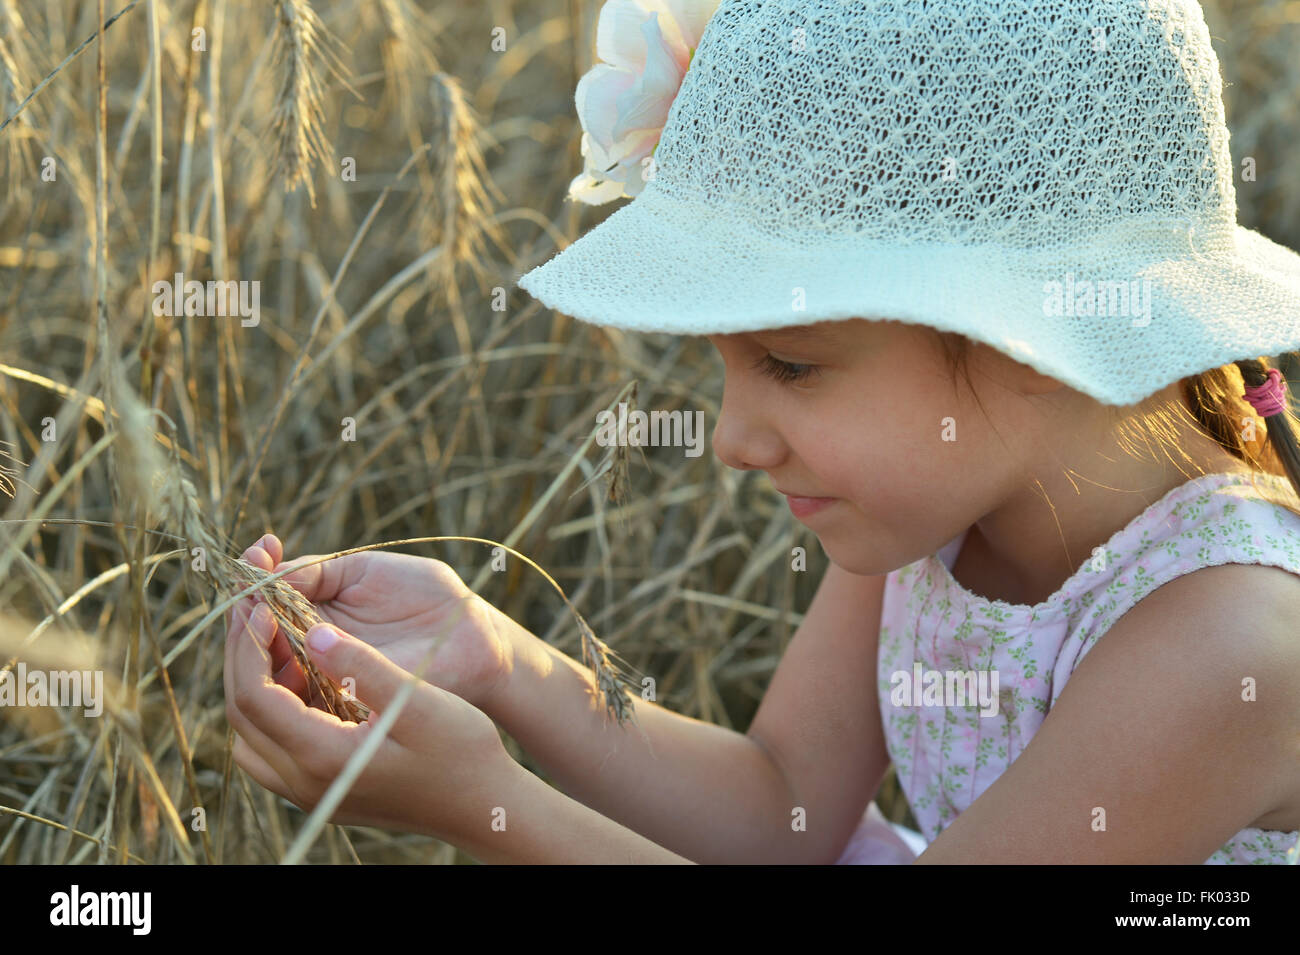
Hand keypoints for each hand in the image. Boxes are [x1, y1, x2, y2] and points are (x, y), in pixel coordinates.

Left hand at [224, 598, 513, 839]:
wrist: (483, 805)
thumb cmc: (461, 753)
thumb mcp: (418, 702)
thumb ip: (363, 667)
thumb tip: (316, 632)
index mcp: (324, 758)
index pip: (254, 696)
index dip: (249, 645)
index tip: (261, 603)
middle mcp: (305, 784)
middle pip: (241, 715)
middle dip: (242, 656)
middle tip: (255, 608)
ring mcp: (310, 793)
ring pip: (251, 735)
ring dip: (255, 684)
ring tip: (281, 643)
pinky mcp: (322, 792)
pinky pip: (273, 749)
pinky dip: (274, 708)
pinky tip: (305, 680)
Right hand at [234, 534, 510, 710]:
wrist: (472, 636)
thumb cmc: (427, 595)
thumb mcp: (367, 570)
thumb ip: (320, 570)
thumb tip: (270, 570)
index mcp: (318, 611)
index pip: (269, 597)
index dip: (257, 575)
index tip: (257, 551)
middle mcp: (313, 645)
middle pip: (259, 631)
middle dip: (249, 601)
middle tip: (250, 574)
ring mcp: (324, 673)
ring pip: (271, 662)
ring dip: (258, 632)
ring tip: (259, 601)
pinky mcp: (341, 700)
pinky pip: (301, 690)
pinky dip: (285, 665)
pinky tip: (279, 632)